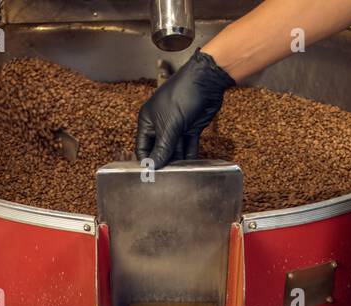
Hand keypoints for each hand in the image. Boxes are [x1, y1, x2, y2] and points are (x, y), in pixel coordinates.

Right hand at [134, 48, 234, 170]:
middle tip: (168, 179)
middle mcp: (160, 124)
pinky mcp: (191, 128)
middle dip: (164, 162)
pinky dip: (190, 155)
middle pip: (159, 150)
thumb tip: (152, 167)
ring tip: (181, 175)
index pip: (142, 147)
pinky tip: (192, 166)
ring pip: (175, 149)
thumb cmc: (182, 96)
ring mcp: (176, 126)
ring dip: (178, 161)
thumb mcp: (170, 125)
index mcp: (148, 121)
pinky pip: (188, 145)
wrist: (207, 81)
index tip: (152, 176)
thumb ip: (162, 148)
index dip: (147, 161)